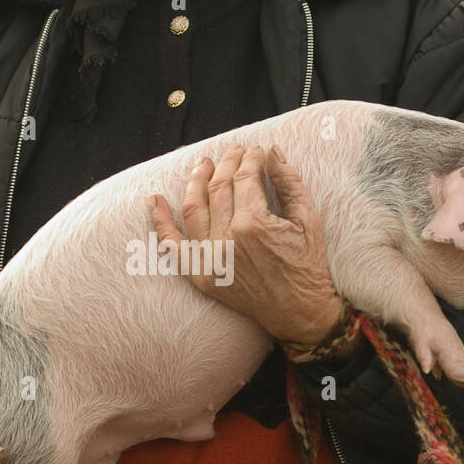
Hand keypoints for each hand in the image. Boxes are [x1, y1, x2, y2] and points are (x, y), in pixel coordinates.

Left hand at [150, 143, 343, 347]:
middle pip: (218, 187)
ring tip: (203, 164)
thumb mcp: (308, 220)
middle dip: (227, 163)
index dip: (250, 159)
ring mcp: (209, 260)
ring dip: (196, 180)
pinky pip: (173, 246)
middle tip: (234, 151)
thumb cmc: (308, 266)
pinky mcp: (201, 276)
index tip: (256, 150)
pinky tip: (155, 200)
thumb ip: (289, 182)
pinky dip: (161, 222)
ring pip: (193, 208)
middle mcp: (226, 241)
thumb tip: (273, 152)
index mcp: (253, 225)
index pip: (244, 178)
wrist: (299, 313)